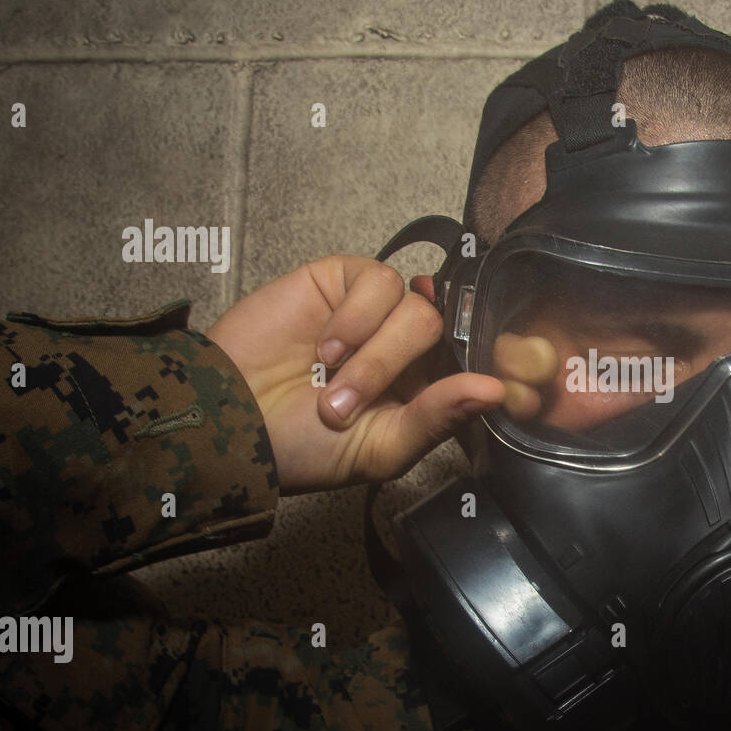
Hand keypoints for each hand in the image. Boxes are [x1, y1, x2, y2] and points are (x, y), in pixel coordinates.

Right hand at [205, 256, 504, 494]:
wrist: (228, 417)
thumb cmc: (300, 446)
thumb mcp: (379, 448)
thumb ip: (437, 417)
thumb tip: (495, 391)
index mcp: (427, 390)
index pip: (478, 363)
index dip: (491, 366)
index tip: (502, 381)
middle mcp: (410, 349)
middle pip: (447, 333)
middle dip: (395, 371)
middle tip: (345, 404)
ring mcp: (380, 313)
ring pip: (418, 309)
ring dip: (372, 353)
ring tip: (328, 379)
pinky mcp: (346, 282)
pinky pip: (380, 282)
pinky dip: (355, 319)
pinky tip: (323, 346)